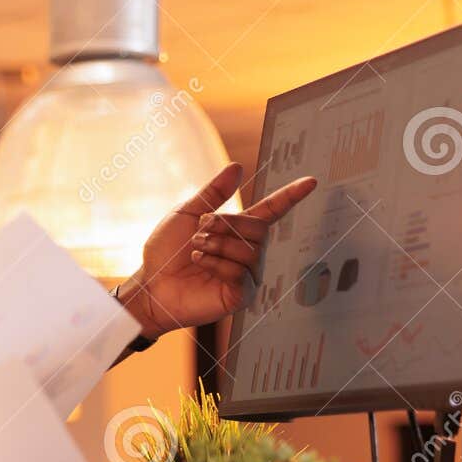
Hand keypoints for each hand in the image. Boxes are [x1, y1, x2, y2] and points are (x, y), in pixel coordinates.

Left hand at [117, 162, 316, 337]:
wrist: (151, 284)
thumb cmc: (165, 252)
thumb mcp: (186, 214)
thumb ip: (213, 192)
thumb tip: (237, 166)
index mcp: (237, 231)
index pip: (271, 211)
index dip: (290, 197)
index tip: (310, 181)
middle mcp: (248, 252)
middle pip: (258, 228)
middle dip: (226, 226)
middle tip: (199, 233)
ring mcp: (247, 275)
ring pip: (250, 250)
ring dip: (217, 245)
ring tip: (195, 251)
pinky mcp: (242, 295)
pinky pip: (241, 272)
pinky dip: (216, 264)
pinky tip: (200, 265)